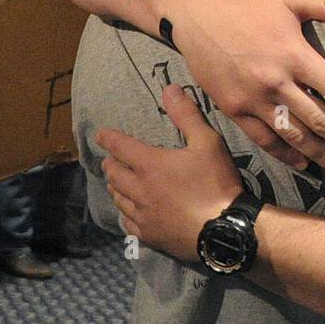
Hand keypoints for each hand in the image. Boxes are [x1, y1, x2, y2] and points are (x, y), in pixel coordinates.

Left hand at [96, 84, 244, 262]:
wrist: (223, 229)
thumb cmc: (216, 182)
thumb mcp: (207, 143)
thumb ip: (187, 116)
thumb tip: (170, 89)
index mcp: (149, 164)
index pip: (119, 147)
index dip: (108, 139)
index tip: (101, 135)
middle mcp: (138, 189)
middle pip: (113, 174)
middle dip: (111, 164)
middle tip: (112, 160)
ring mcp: (142, 214)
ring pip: (118, 198)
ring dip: (116, 187)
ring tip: (118, 183)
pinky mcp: (149, 234)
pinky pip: (127, 222)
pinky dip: (125, 212)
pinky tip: (130, 212)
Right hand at [174, 0, 324, 177]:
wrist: (195, 18)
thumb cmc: (247, 7)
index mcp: (294, 56)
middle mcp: (276, 82)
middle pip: (321, 120)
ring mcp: (253, 100)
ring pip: (294, 135)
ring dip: (321, 155)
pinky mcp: (234, 110)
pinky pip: (263, 139)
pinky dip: (285, 154)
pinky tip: (303, 165)